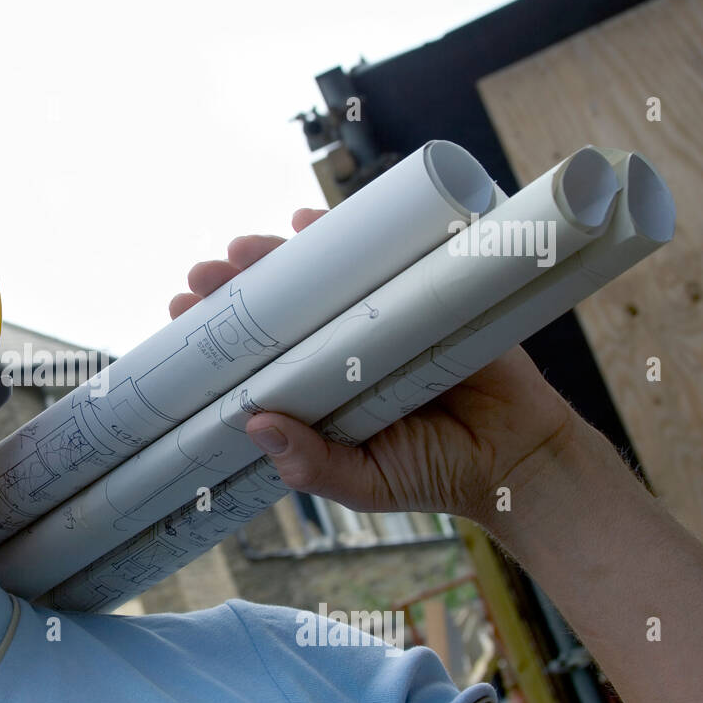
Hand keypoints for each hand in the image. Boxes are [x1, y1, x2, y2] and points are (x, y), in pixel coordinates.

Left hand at [169, 208, 580, 522]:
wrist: (521, 459)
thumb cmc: (437, 474)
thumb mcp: (363, 483)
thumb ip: (310, 465)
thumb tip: (253, 424)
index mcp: (319, 390)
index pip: (258, 354)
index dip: (221, 335)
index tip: (180, 315)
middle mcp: (344, 347)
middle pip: (282, 307)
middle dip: (237, 287)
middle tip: (199, 277)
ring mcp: (384, 317)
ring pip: (323, 277)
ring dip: (278, 255)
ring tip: (240, 249)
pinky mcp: (427, 293)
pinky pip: (385, 255)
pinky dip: (350, 231)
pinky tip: (310, 218)